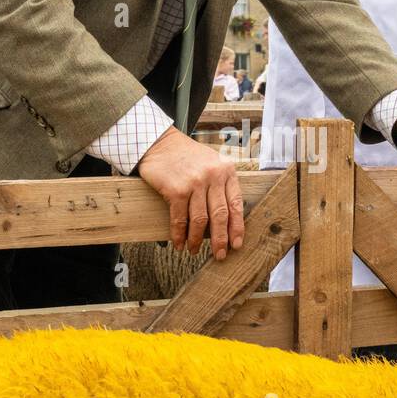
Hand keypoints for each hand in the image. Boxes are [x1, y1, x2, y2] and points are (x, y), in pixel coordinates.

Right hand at [136, 128, 244, 258]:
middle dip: (220, 240)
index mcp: (226, 171)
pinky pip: (180, 219)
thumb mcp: (212, 163)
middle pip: (220, 216)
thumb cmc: (186, 156)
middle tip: (220, 255)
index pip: (236, 204)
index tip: (236, 244)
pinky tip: (179, 243)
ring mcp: (194, 183)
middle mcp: (213, 176)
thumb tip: (227, 219)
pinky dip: (179, 234)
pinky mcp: (176, 190)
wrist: (159, 143)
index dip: (237, 227)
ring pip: (200, 220)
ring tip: (194, 251)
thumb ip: (221, 184)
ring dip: (196, 240)